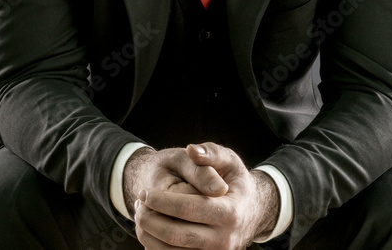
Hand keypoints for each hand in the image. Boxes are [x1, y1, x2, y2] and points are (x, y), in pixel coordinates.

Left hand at [134, 143, 279, 248]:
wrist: (252, 211)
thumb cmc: (236, 183)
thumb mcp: (230, 162)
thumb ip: (211, 153)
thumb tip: (192, 150)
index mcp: (230, 212)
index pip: (188, 209)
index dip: (161, 201)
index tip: (144, 192)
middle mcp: (224, 239)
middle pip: (176, 236)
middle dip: (150, 220)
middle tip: (138, 205)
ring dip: (149, 236)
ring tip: (141, 215)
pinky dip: (157, 247)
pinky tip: (151, 230)